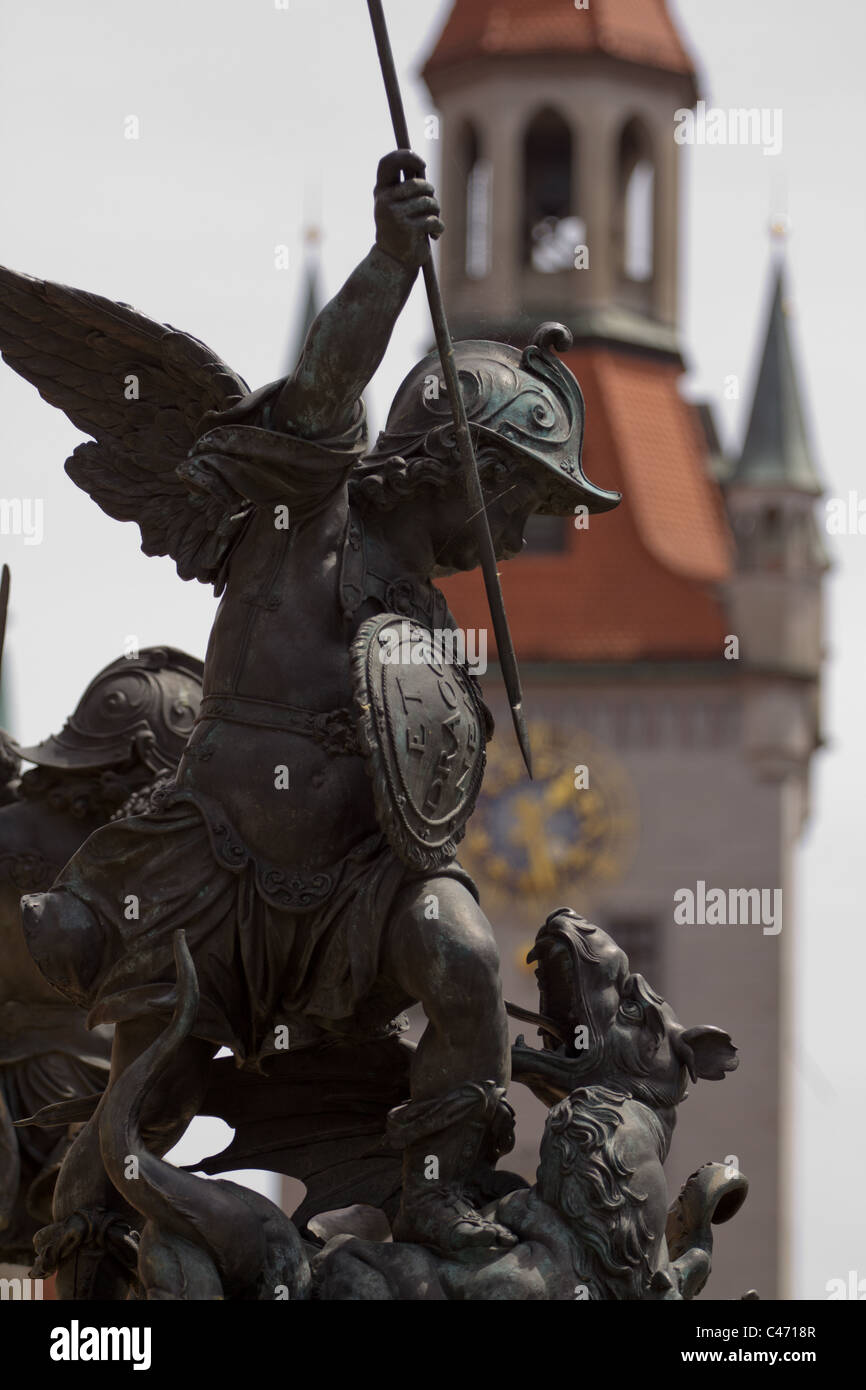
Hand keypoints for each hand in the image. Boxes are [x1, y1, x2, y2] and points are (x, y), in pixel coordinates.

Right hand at [374, 150, 443, 269]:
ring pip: (428, 201)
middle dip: (430, 192)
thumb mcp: (397, 205)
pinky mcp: (409, 229)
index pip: (388, 163)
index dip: (405, 156)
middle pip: (417, 184)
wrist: (392, 263)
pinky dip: (438, 227)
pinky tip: (434, 235)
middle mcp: (385, 202)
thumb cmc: (399, 230)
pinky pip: (433, 219)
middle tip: (431, 203)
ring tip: (433, 221)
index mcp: (381, 192)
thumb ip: (405, 186)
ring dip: (436, 211)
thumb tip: (419, 163)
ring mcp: (396, 216)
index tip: (421, 163)